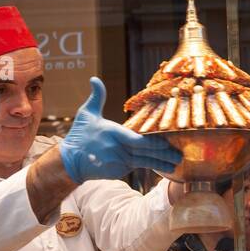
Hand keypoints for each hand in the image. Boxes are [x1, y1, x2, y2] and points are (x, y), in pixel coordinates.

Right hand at [58, 77, 182, 183]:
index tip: (167, 144)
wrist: (69, 161)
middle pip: (145, 153)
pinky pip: (135, 167)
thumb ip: (97, 97)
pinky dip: (148, 166)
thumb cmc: (79, 135)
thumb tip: (94, 78)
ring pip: (143, 162)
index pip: (137, 141)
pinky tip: (162, 166)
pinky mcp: (118, 172)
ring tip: (175, 165)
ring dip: (160, 164)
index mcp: (114, 134)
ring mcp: (119, 163)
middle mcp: (118, 150)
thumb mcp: (86, 114)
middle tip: (179, 156)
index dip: (154, 144)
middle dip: (163, 155)